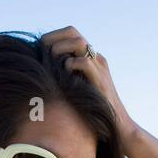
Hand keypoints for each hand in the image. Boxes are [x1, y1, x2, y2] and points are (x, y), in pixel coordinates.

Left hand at [41, 26, 136, 145]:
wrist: (117, 126)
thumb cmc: (93, 112)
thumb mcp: (77, 90)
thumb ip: (65, 78)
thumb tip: (42, 72)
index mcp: (91, 58)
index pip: (71, 33)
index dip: (53, 36)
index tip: (40, 47)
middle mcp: (96, 59)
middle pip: (73, 31)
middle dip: (53, 37)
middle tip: (42, 50)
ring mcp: (100, 68)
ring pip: (79, 42)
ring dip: (60, 49)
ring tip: (53, 63)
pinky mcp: (101, 80)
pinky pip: (84, 62)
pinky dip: (70, 65)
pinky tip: (65, 75)